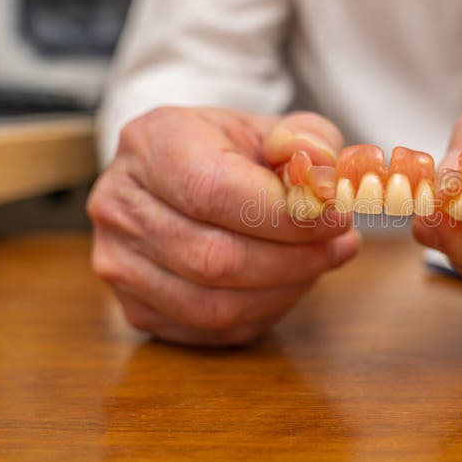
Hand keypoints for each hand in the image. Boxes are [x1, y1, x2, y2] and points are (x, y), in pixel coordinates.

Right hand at [88, 108, 358, 345]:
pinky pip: (212, 331)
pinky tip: (289, 282)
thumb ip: (309, 142)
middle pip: (213, 257)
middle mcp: (120, 204)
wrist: (183, 175)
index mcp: (151, 143)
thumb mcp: (275, 130)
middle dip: (294, 259)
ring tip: (322, 260)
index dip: (283, 215)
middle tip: (342, 244)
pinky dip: (264, 311)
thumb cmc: (234, 153)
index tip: (337, 217)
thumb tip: (323, 180)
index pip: (213, 190)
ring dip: (285, 289)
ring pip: (213, 305)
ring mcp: (120, 263)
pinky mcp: (136, 308)